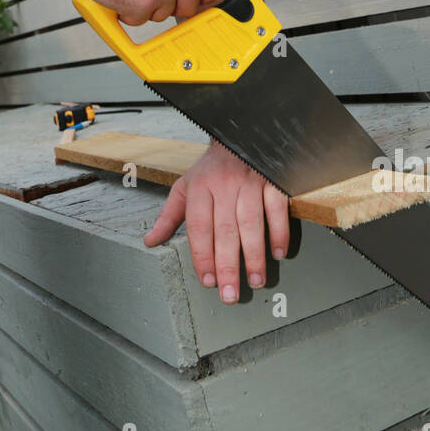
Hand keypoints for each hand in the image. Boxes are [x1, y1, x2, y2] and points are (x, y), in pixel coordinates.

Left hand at [142, 140, 289, 302]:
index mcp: (199, 187)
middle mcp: (223, 185)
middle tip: (230, 295)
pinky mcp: (271, 181)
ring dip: (254, 255)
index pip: (199, 227)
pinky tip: (278, 253)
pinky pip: (276, 209)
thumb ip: (168, 217)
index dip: (202, 255)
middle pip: (225, 230)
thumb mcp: (184, 187)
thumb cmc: (209, 169)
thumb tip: (150, 242)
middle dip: (227, 265)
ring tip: (255, 281)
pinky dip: (279, 232)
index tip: (207, 281)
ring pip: (251, 223)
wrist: (237, 136)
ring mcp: (249, 182)